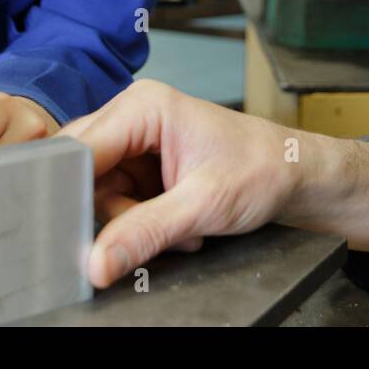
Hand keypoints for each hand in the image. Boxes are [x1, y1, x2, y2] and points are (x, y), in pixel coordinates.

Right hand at [59, 79, 368, 288]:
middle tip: (147, 229)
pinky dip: (142, 222)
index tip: (73, 232)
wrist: (296, 176)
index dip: (72, 192)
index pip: (79, 149)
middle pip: (84, 172)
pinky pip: (119, 201)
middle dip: (113, 211)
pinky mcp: (144, 166)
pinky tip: (178, 226)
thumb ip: (145, 231)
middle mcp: (134, 117)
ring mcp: (137, 143)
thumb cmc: (264, 169)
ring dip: (133, 222)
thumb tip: (96, 262)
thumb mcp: (204, 205)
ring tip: (181, 229)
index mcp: (143, 106)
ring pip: (100, 194)